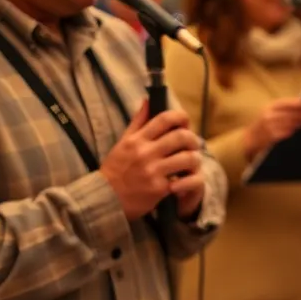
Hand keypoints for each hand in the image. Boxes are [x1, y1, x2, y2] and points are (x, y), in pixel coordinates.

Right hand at [100, 102, 203, 220]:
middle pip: (181, 137)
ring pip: (188, 158)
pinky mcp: (158, 188)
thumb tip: (148, 100)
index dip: (181, 117)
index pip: (165, 119)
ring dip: (195, 159)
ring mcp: (152, 171)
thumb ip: (138, 122)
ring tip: (192, 162)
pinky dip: (188, 179)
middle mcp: (145, 153)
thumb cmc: (116, 169)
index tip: (185, 122)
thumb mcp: (123, 143)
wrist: (105, 199)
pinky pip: (183, 180)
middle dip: (193, 139)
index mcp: (137, 140)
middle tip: (193, 145)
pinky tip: (186, 178)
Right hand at [246, 98, 300, 157]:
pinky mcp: (271, 136)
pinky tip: (296, 129)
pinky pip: (285, 133)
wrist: (250, 138)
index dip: (298, 103)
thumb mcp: (269, 112)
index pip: (286, 103)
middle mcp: (268, 115)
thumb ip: (283, 108)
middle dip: (300, 114)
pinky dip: (292, 131)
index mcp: (269, 107)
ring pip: (288, 123)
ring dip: (298, 122)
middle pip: (289, 114)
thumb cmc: (263, 123)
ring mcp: (269, 126)